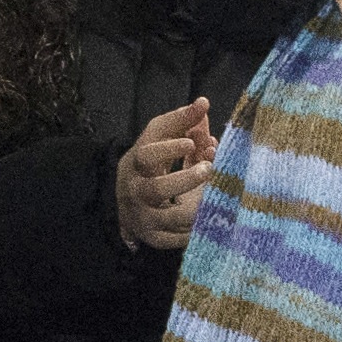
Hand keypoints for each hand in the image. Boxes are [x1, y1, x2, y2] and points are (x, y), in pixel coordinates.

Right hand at [117, 98, 216, 252]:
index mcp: (137, 164)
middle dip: (184, 180)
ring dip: (196, 207)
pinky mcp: (154, 238)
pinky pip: (178, 238)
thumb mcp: (159, 141)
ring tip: (216, 197)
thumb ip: (180, 123)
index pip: (147, 155)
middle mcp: (137, 192)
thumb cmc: (150, 165)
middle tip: (209, 168)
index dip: (168, 148)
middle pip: (156, 189)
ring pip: (170, 218)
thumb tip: (203, 103)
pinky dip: (196, 228)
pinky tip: (211, 217)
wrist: (125, 203)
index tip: (191, 141)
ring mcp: (144, 218)